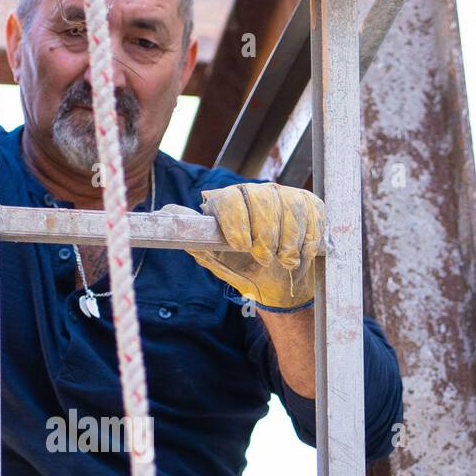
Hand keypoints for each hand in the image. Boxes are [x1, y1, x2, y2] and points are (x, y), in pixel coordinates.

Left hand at [178, 182, 325, 311]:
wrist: (279, 283)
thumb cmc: (243, 269)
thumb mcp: (215, 258)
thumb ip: (194, 238)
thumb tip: (164, 212)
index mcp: (229, 202)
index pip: (231, 198)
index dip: (237, 221)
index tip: (242, 246)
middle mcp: (255, 192)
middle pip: (262, 200)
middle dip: (265, 234)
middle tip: (265, 258)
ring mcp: (284, 195)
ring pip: (289, 208)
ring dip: (288, 241)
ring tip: (284, 262)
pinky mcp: (308, 203)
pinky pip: (311, 215)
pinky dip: (307, 240)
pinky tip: (300, 256)